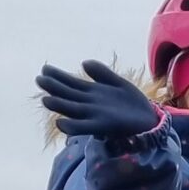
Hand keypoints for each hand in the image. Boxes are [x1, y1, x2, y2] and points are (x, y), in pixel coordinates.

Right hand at [36, 59, 158, 141]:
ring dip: (59, 106)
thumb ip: (102, 73)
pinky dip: (72, 127)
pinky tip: (61, 123)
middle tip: (39, 80)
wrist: (149, 120)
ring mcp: (95, 115)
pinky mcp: (103, 127)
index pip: (70, 83)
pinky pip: (84, 127)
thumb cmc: (131, 103)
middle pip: (68, 95)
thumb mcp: (117, 83)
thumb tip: (84, 62)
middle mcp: (89, 104)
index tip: (44, 69)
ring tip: (46, 99)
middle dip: (54, 88)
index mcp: (92, 92)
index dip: (58, 76)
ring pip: (73, 109)